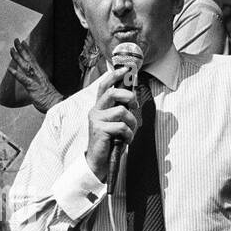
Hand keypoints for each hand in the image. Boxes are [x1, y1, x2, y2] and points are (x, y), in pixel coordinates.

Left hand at [7, 38, 61, 112]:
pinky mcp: (33, 87)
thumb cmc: (50, 99)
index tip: (23, 42)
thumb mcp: (43, 89)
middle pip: (29, 58)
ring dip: (17, 57)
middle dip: (21, 49)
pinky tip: (9, 68)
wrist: (57, 105)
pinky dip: (16, 73)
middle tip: (15, 39)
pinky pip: (23, 79)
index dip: (27, 50)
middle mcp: (38, 74)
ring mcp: (35, 80)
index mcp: (40, 74)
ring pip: (25, 66)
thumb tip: (36, 84)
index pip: (33, 59)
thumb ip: (38, 84)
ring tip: (11, 49)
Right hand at [85, 68, 139, 182]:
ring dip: (131, 122)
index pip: (104, 85)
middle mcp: (95, 111)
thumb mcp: (116, 122)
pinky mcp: (100, 130)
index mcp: (99, 107)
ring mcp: (96, 120)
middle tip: (134, 105)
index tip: (127, 69)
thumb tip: (132, 98)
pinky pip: (122, 127)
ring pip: (121, 111)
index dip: (115, 75)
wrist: (99, 162)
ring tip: (129, 132)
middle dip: (128, 97)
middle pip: (112, 93)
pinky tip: (125, 140)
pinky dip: (129, 134)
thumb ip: (121, 109)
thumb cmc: (110, 142)